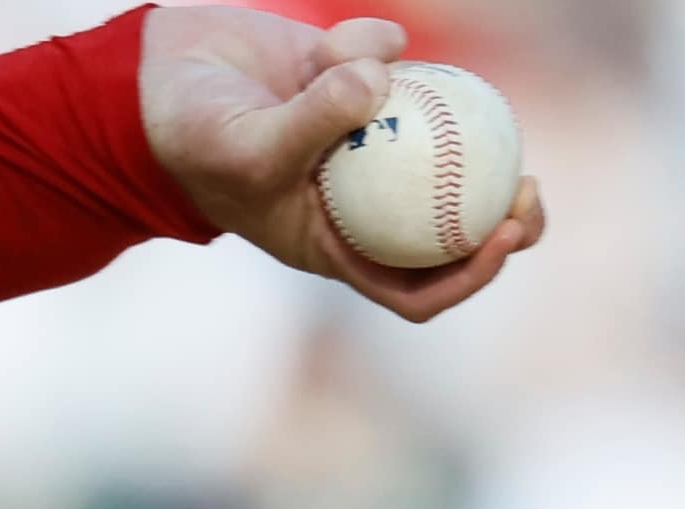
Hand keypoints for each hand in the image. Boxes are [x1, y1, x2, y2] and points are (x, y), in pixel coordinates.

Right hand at [139, 9, 543, 321]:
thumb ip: (314, 121)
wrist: (157, 81)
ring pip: (437, 134)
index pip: (417, 286)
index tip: (500, 231)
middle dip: (504, 212)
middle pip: (456, 224)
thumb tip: (381, 82)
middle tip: (527, 184)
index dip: (471, 272)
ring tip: (457, 95)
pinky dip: (373, 45)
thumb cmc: (189, 139)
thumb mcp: (244, 148)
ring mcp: (369, 140)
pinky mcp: (361, 80)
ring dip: (442, 114)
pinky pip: (396, 62)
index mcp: (339, 246)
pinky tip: (331, 45)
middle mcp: (363, 200)